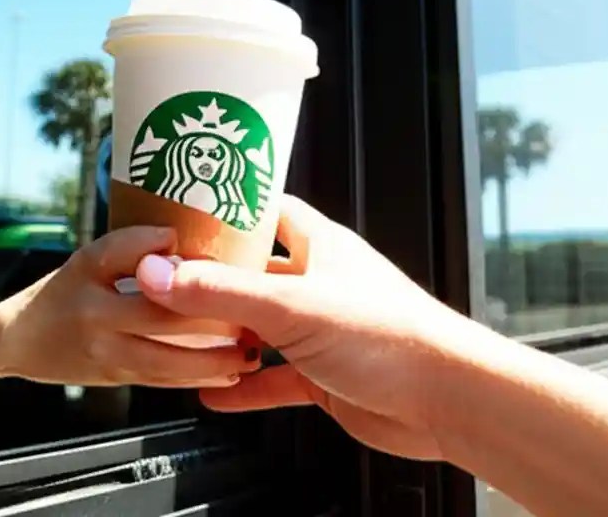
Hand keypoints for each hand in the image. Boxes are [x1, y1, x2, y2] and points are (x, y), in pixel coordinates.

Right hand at [0, 226, 260, 387]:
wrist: (14, 340)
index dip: (154, 244)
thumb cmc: (61, 293)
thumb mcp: (89, 259)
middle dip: (209, 315)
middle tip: (250, 310)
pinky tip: (228, 373)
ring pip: (164, 357)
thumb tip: (178, 238)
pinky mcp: (112, 375)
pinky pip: (159, 379)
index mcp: (87, 269)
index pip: (120, 250)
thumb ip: (130, 249)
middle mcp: (92, 310)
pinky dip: (196, 377)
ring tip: (249, 351)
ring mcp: (101, 348)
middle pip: (157, 313)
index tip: (187, 239)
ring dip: (212, 357)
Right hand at [135, 196, 477, 459]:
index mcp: (318, 245)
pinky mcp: (326, 374)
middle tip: (163, 281)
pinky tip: (215, 393)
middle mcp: (319, 281)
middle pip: (253, 272)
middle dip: (211, 279)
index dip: (224, 209)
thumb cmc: (393, 334)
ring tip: (179, 337)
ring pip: (260, 327)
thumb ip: (222, 291)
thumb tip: (160, 274)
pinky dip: (244, 387)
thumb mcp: (291, 304)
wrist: (447, 399)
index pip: (264, 210)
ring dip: (224, 335)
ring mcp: (322, 329)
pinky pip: (275, 378)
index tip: (180, 212)